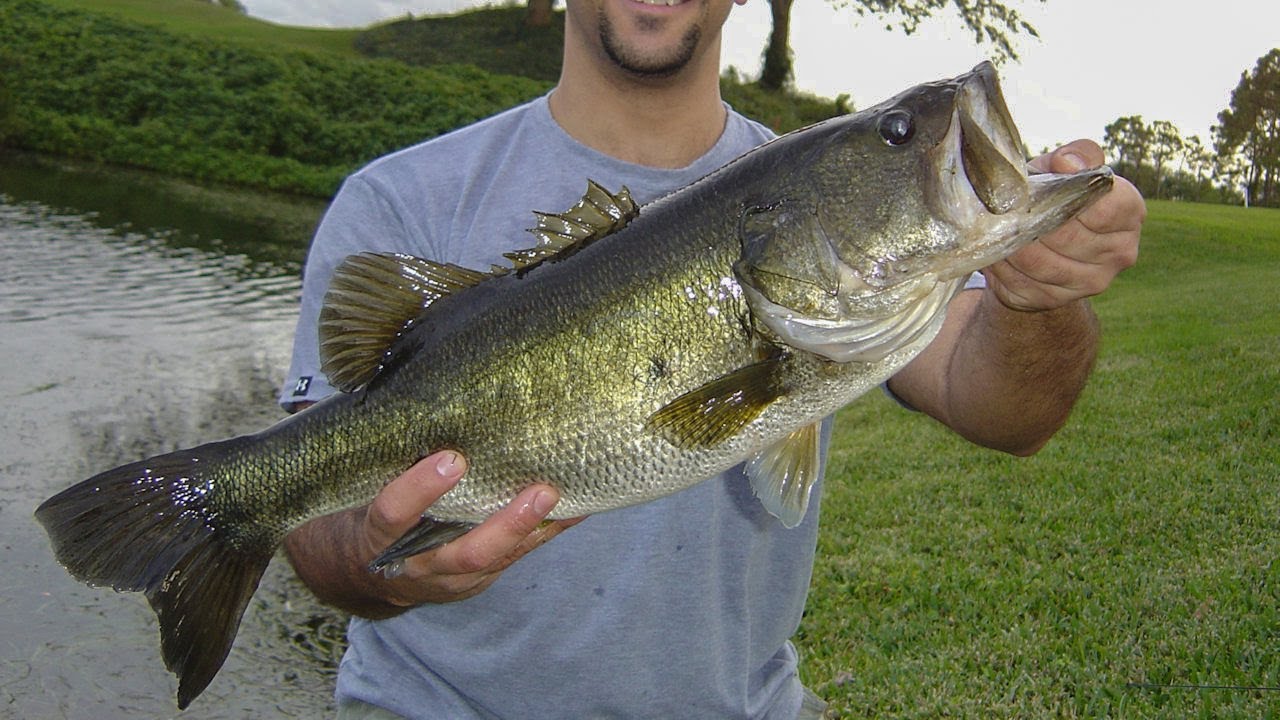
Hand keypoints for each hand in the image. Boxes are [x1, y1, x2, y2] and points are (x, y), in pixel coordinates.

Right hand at [358, 451, 581, 605]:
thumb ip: (397, 466)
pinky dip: (546, 530)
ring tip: (565, 495)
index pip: (393, 513)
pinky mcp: (476, 580)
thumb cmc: (383, 516)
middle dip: (506, 524)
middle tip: (541, 491)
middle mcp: (419, 563)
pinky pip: (516, 556)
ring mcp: (451, 578)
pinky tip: (574, 507)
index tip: (451, 459)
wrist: (378, 576)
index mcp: (381, 535)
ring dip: (535, 527)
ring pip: (497, 559)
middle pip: (466, 553)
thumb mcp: (373, 493)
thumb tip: (438, 408)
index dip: (419, 489)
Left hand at [983, 139, 1143, 311]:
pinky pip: (1022, 283)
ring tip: (997, 228)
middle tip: (1006, 209)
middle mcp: (1121, 252)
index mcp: (1130, 212)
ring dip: (1012, 244)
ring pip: (1040, 262)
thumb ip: (1075, 156)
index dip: (1068, 199)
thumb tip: (1069, 164)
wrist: (1040, 241)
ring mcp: (1093, 281)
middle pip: (1066, 236)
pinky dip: (1003, 266)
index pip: (1105, 208)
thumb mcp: (1063, 167)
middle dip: (1031, 221)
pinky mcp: (1058, 299)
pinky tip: (998, 251)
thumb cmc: (1055, 194)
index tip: (1041, 190)